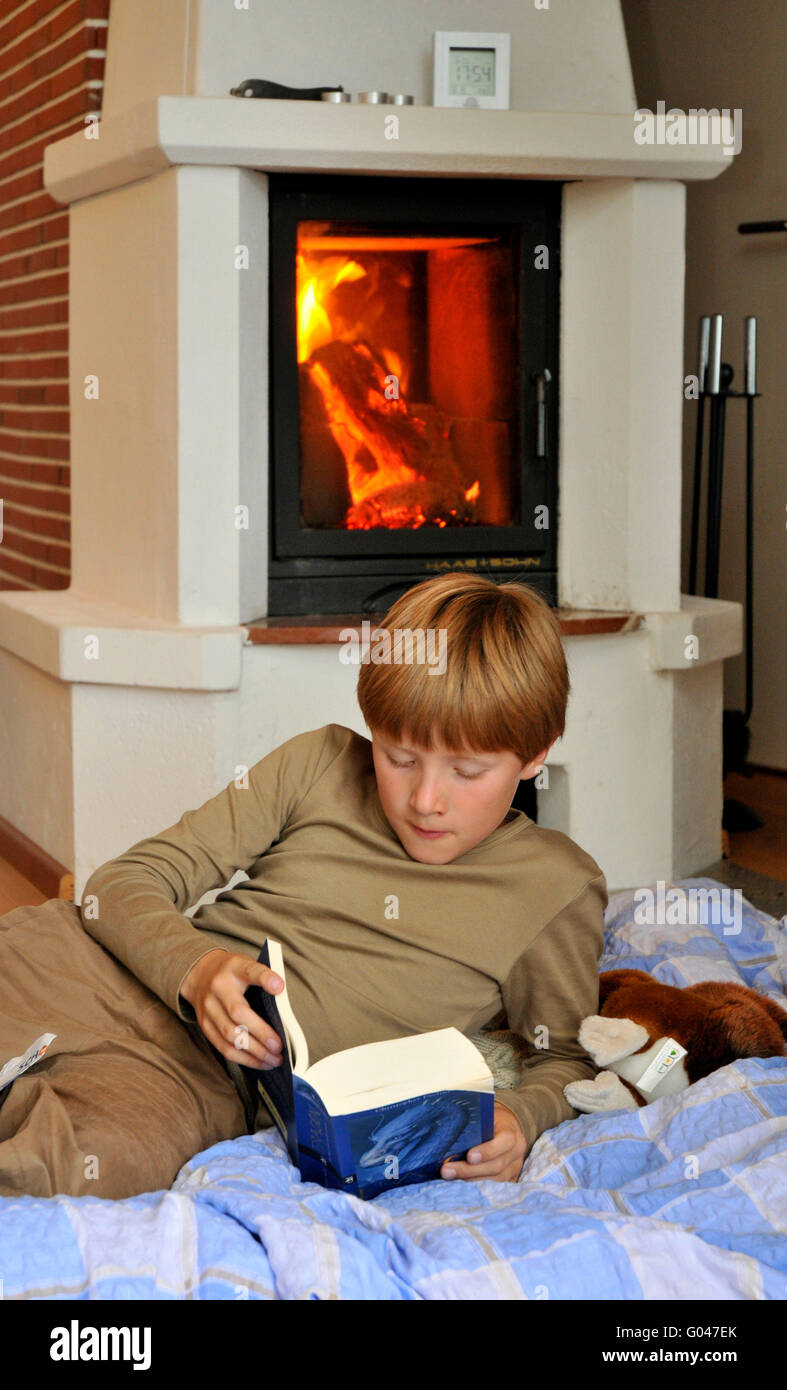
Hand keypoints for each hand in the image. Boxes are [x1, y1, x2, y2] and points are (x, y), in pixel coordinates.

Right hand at [180, 949, 284, 1069]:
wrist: (199, 975)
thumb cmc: (232, 973)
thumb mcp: (247, 964)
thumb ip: (264, 978)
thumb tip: (283, 1003)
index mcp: (234, 968)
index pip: (250, 970)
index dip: (265, 978)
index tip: (279, 986)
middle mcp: (218, 988)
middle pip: (238, 1013)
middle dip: (261, 1033)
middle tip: (278, 1046)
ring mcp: (208, 1008)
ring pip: (230, 1035)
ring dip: (254, 1051)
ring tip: (273, 1059)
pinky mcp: (205, 1025)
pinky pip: (223, 1047)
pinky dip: (243, 1058)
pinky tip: (258, 1062)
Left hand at [440, 1101, 527, 1183]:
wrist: (508, 1127)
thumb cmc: (491, 1119)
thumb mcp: (486, 1114)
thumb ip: (474, 1123)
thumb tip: (448, 1130)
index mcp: (512, 1131)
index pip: (505, 1141)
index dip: (488, 1151)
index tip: (469, 1156)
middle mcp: (516, 1152)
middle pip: (496, 1166)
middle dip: (469, 1170)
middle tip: (447, 1171)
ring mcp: (513, 1168)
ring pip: (493, 1179)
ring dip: (468, 1179)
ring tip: (448, 1176)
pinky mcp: (509, 1179)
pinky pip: (491, 1186)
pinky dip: (473, 1184)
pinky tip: (457, 1182)